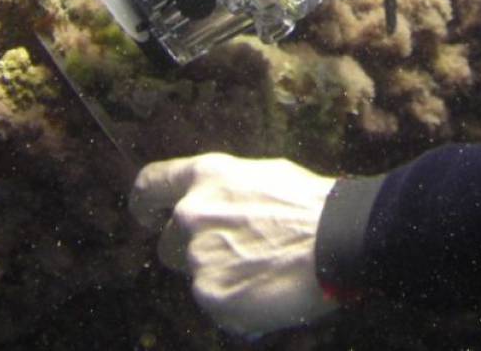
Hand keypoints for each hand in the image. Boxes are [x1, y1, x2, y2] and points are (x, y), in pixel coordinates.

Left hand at [130, 153, 338, 336]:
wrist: (336, 239)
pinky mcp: (211, 294)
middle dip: (192, 252)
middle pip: (169, 243)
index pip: (151, 185)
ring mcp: (199, 257)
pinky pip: (217, 304)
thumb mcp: (264, 177)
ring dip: (222, 277)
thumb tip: (223, 208)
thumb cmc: (311, 205)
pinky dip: (237, 302)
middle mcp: (192, 214)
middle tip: (233, 256)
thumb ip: (229, 192)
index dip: (144, 204)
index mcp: (206, 177)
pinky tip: (268, 291)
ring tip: (265, 272)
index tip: (145, 216)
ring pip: (198, 275)